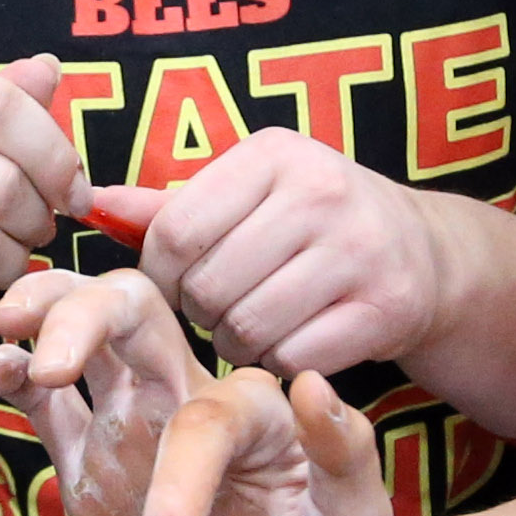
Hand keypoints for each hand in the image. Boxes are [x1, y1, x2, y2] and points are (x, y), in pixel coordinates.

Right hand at [0, 265, 391, 515]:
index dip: (178, 479)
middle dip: (83, 314)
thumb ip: (344, 451)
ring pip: (84, 338)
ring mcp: (136, 423)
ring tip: (2, 330)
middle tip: (41, 349)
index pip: (202, 414)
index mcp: (256, 406)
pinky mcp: (94, 461)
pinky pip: (48, 406)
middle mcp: (190, 395)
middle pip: (133, 311)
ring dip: (42, 319)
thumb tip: (312, 383)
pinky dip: (14, 379)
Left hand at [81, 127, 449, 376]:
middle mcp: (321, 191)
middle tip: (221, 310)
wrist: (426, 254)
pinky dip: (282, 362)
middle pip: (207, 286)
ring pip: (247, 328)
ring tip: (256, 325)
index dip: (160, 276)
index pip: (175, 232)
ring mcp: (359, 249)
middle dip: (201, 313)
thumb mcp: (250, 195)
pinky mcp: (386, 307)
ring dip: (238, 343)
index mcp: (275, 153)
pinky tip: (294, 342)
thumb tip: (89, 204)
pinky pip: (294, 357)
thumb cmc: (314, 223)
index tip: (175, 287)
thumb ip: (171, 207)